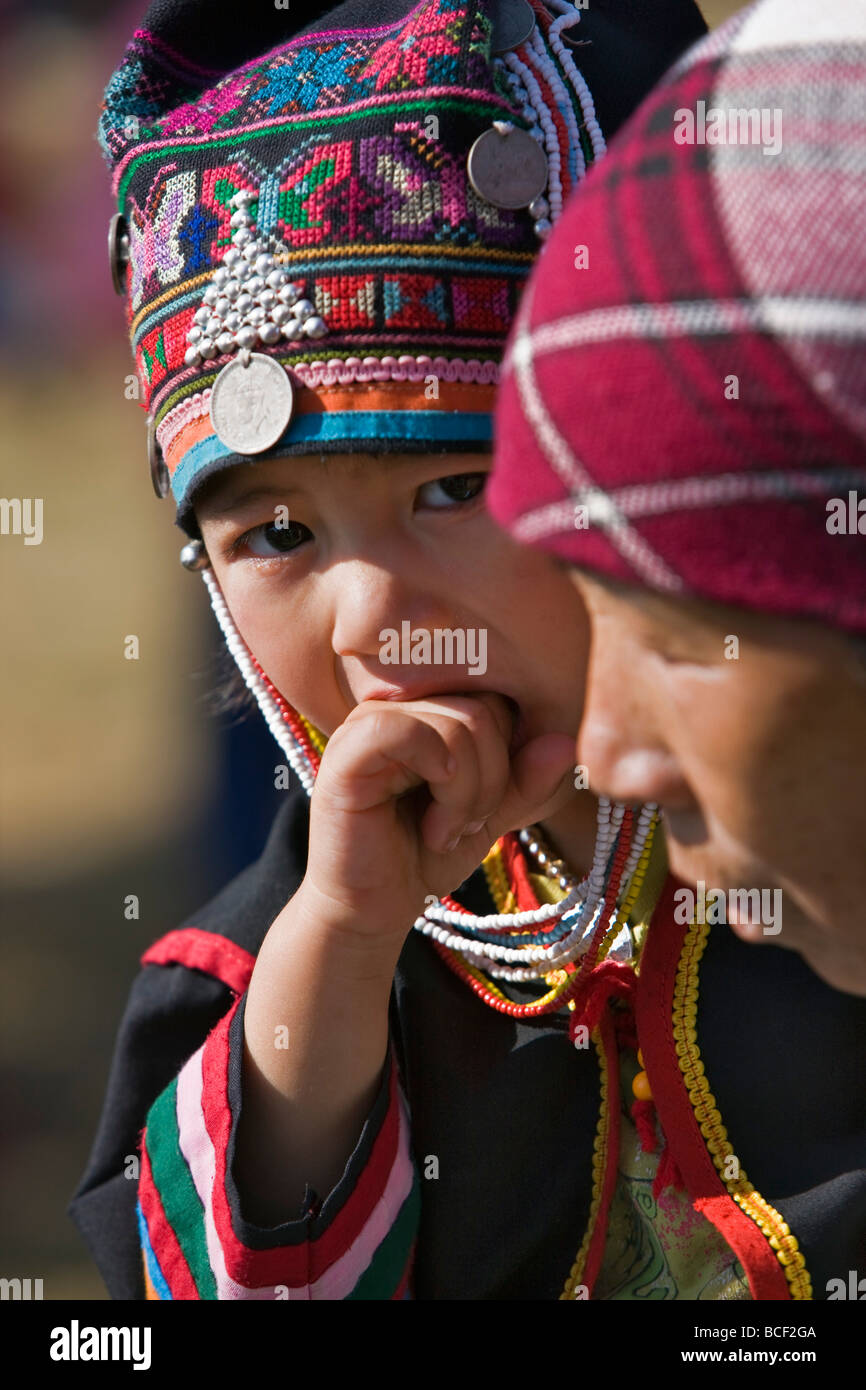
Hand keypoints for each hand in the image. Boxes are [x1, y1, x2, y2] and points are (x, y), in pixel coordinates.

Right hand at [303, 693, 574, 939]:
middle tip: (465, 825)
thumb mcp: (489, 813)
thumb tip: (567, 742)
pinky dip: (439, 783)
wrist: (372, 909)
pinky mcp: (346, 753)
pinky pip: (407, 733)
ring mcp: (367, 722)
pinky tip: (433, 824)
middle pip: (481, 711)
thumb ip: (527, 778)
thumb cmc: (424, 854)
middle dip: (491, 779)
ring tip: (445, 831)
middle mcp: (395, 703)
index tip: (485, 808)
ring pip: (455, 724)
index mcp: (428, 706)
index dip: (508, 756)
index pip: (497, 700)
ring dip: (466, 794)